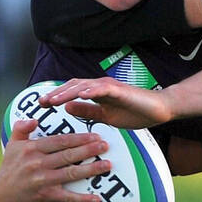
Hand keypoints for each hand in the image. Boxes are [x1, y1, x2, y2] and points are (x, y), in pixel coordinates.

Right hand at [0, 117, 111, 201]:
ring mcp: (42, 181)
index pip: (60, 141)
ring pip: (71, 173)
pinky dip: (82, 199)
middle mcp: (37, 164)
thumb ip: (22, 128)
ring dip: (91, 170)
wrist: (2, 195)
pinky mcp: (45, 196)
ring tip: (108, 165)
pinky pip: (67, 197)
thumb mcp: (13, 145)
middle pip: (68, 155)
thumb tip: (34, 119)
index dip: (78, 138)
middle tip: (106, 145)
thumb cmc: (12, 166)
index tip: (95, 134)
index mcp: (32, 149)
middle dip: (89, 150)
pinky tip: (97, 198)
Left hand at [40, 77, 175, 129]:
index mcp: (97, 92)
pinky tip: (81, 95)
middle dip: (57, 93)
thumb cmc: (135, 112)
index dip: (57, 96)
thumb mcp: (106, 115)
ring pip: (84, 86)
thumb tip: (68, 108)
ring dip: (68, 92)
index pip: (72, 91)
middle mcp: (101, 86)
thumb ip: (88, 111)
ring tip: (54, 100)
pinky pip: (103, 89)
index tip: (42, 104)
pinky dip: (91, 91)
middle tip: (41, 102)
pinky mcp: (121, 90)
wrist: (159, 109)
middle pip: (74, 86)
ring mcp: (111, 86)